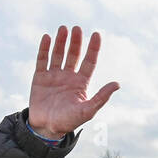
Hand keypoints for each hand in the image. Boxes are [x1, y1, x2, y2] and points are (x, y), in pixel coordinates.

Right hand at [28, 25, 119, 139]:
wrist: (46, 128)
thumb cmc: (69, 122)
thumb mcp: (88, 110)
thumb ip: (101, 97)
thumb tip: (117, 84)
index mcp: (81, 83)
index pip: (89, 61)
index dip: (93, 48)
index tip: (96, 34)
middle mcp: (68, 76)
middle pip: (74, 54)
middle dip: (76, 42)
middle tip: (77, 28)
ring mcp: (54, 76)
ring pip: (58, 54)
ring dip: (61, 41)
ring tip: (63, 29)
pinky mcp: (40, 77)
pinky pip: (42, 60)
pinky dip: (44, 49)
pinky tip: (47, 37)